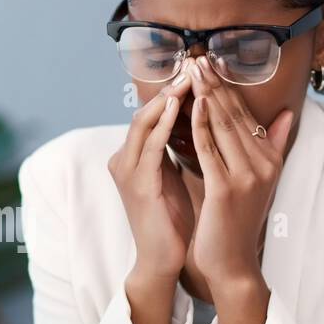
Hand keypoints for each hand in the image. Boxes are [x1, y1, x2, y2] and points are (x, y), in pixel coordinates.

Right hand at [107, 68, 196, 280]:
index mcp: (132, 157)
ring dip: (167, 98)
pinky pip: (151, 146)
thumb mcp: (174, 175)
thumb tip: (199, 120)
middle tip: (193, 64)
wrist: (162, 259)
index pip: (151, 115)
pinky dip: (165, 123)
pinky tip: (180, 106)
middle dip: (169, 87)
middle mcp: (123, 160)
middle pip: (144, 112)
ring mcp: (127, 171)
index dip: (172, 92)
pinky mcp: (137, 184)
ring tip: (188, 76)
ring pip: (143, 123)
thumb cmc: (172, 219)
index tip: (197, 71)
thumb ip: (178, 148)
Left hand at [187, 55, 292, 286]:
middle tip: (196, 56)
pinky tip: (193, 104)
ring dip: (207, 94)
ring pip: (224, 126)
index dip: (227, 87)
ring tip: (192, 70)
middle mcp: (263, 164)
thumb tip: (288, 115)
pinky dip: (201, 124)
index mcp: (269, 159)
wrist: (231, 264)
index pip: (245, 115)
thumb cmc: (234, 221)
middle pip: (235, 114)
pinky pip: (211, 149)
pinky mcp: (227, 189)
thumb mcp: (255, 180)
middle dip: (214, 83)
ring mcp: (247, 176)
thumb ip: (269, 146)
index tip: (210, 62)